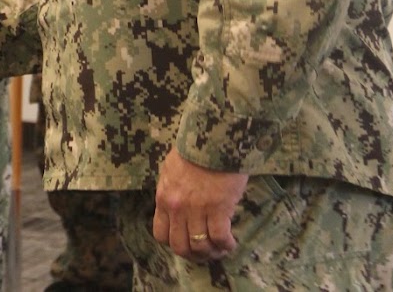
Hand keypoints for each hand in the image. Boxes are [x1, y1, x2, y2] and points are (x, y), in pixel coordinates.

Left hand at [152, 146, 248, 262]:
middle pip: (180, 246)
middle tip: (205, 253)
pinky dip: (226, 245)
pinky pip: (220, 238)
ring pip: (200, 246)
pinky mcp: (218, 208)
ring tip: (221, 249)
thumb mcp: (170, 170)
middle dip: (193, 255)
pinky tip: (231, 243)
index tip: (186, 243)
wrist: (213, 138)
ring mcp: (197, 209)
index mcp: (164, 198)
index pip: (161, 234)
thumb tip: (174, 204)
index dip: (174, 243)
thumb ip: (170, 190)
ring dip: (212, 253)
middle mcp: (177, 208)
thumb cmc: (193, 149)